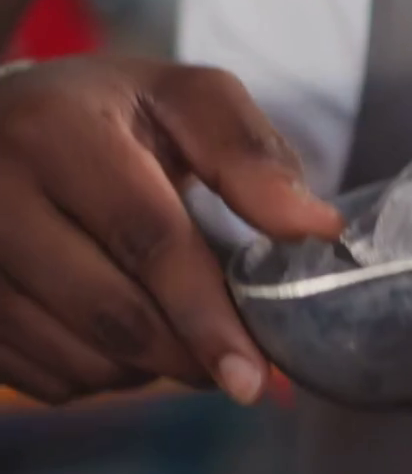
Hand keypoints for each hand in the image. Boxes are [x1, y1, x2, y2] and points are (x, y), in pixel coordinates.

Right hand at [0, 57, 341, 404]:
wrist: (5, 121)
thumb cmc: (112, 110)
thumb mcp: (187, 99)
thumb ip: (252, 155)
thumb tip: (318, 229)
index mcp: (59, 133)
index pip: (148, 241)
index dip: (207, 312)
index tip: (255, 370)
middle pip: (109, 311)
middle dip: (187, 352)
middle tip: (240, 368)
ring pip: (74, 355)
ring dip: (146, 367)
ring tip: (186, 335)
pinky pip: (39, 374)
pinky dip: (98, 374)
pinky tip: (126, 338)